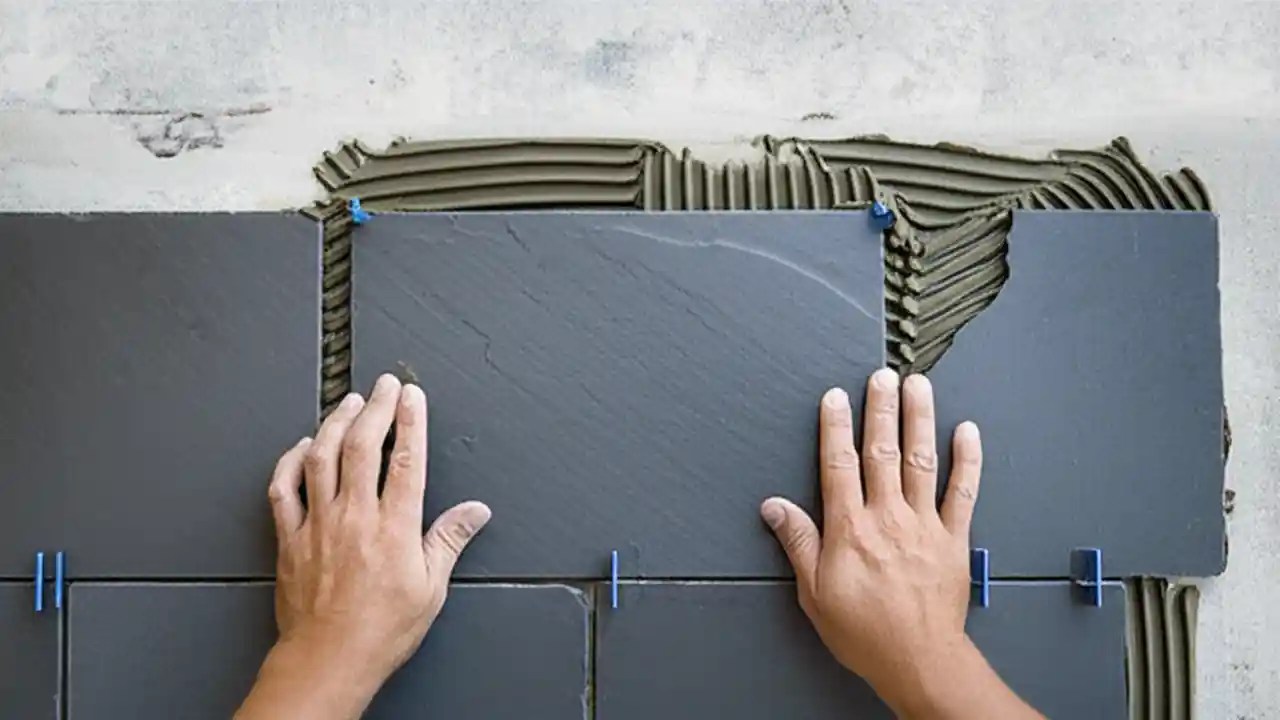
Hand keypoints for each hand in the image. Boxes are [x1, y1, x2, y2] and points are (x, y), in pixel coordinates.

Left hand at [237, 375, 491, 719]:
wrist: (328, 659)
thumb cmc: (380, 631)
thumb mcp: (431, 588)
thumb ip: (449, 540)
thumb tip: (475, 511)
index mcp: (394, 528)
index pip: (405, 459)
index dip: (411, 420)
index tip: (413, 396)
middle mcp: (354, 517)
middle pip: (364, 446)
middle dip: (376, 407)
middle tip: (384, 385)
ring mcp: (318, 524)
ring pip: (322, 457)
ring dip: (336, 423)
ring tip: (349, 402)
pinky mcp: (290, 537)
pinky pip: (283, 487)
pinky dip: (290, 460)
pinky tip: (301, 446)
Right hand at [762, 369, 1039, 718]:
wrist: (918, 660)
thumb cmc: (863, 631)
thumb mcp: (814, 592)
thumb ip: (798, 542)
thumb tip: (774, 506)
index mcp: (849, 529)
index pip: (839, 465)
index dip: (836, 427)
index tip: (836, 397)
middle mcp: (887, 518)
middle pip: (881, 452)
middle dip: (880, 410)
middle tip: (881, 376)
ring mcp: (924, 525)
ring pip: (921, 461)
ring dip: (920, 420)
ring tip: (918, 386)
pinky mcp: (954, 539)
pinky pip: (963, 493)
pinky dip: (967, 460)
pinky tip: (968, 431)